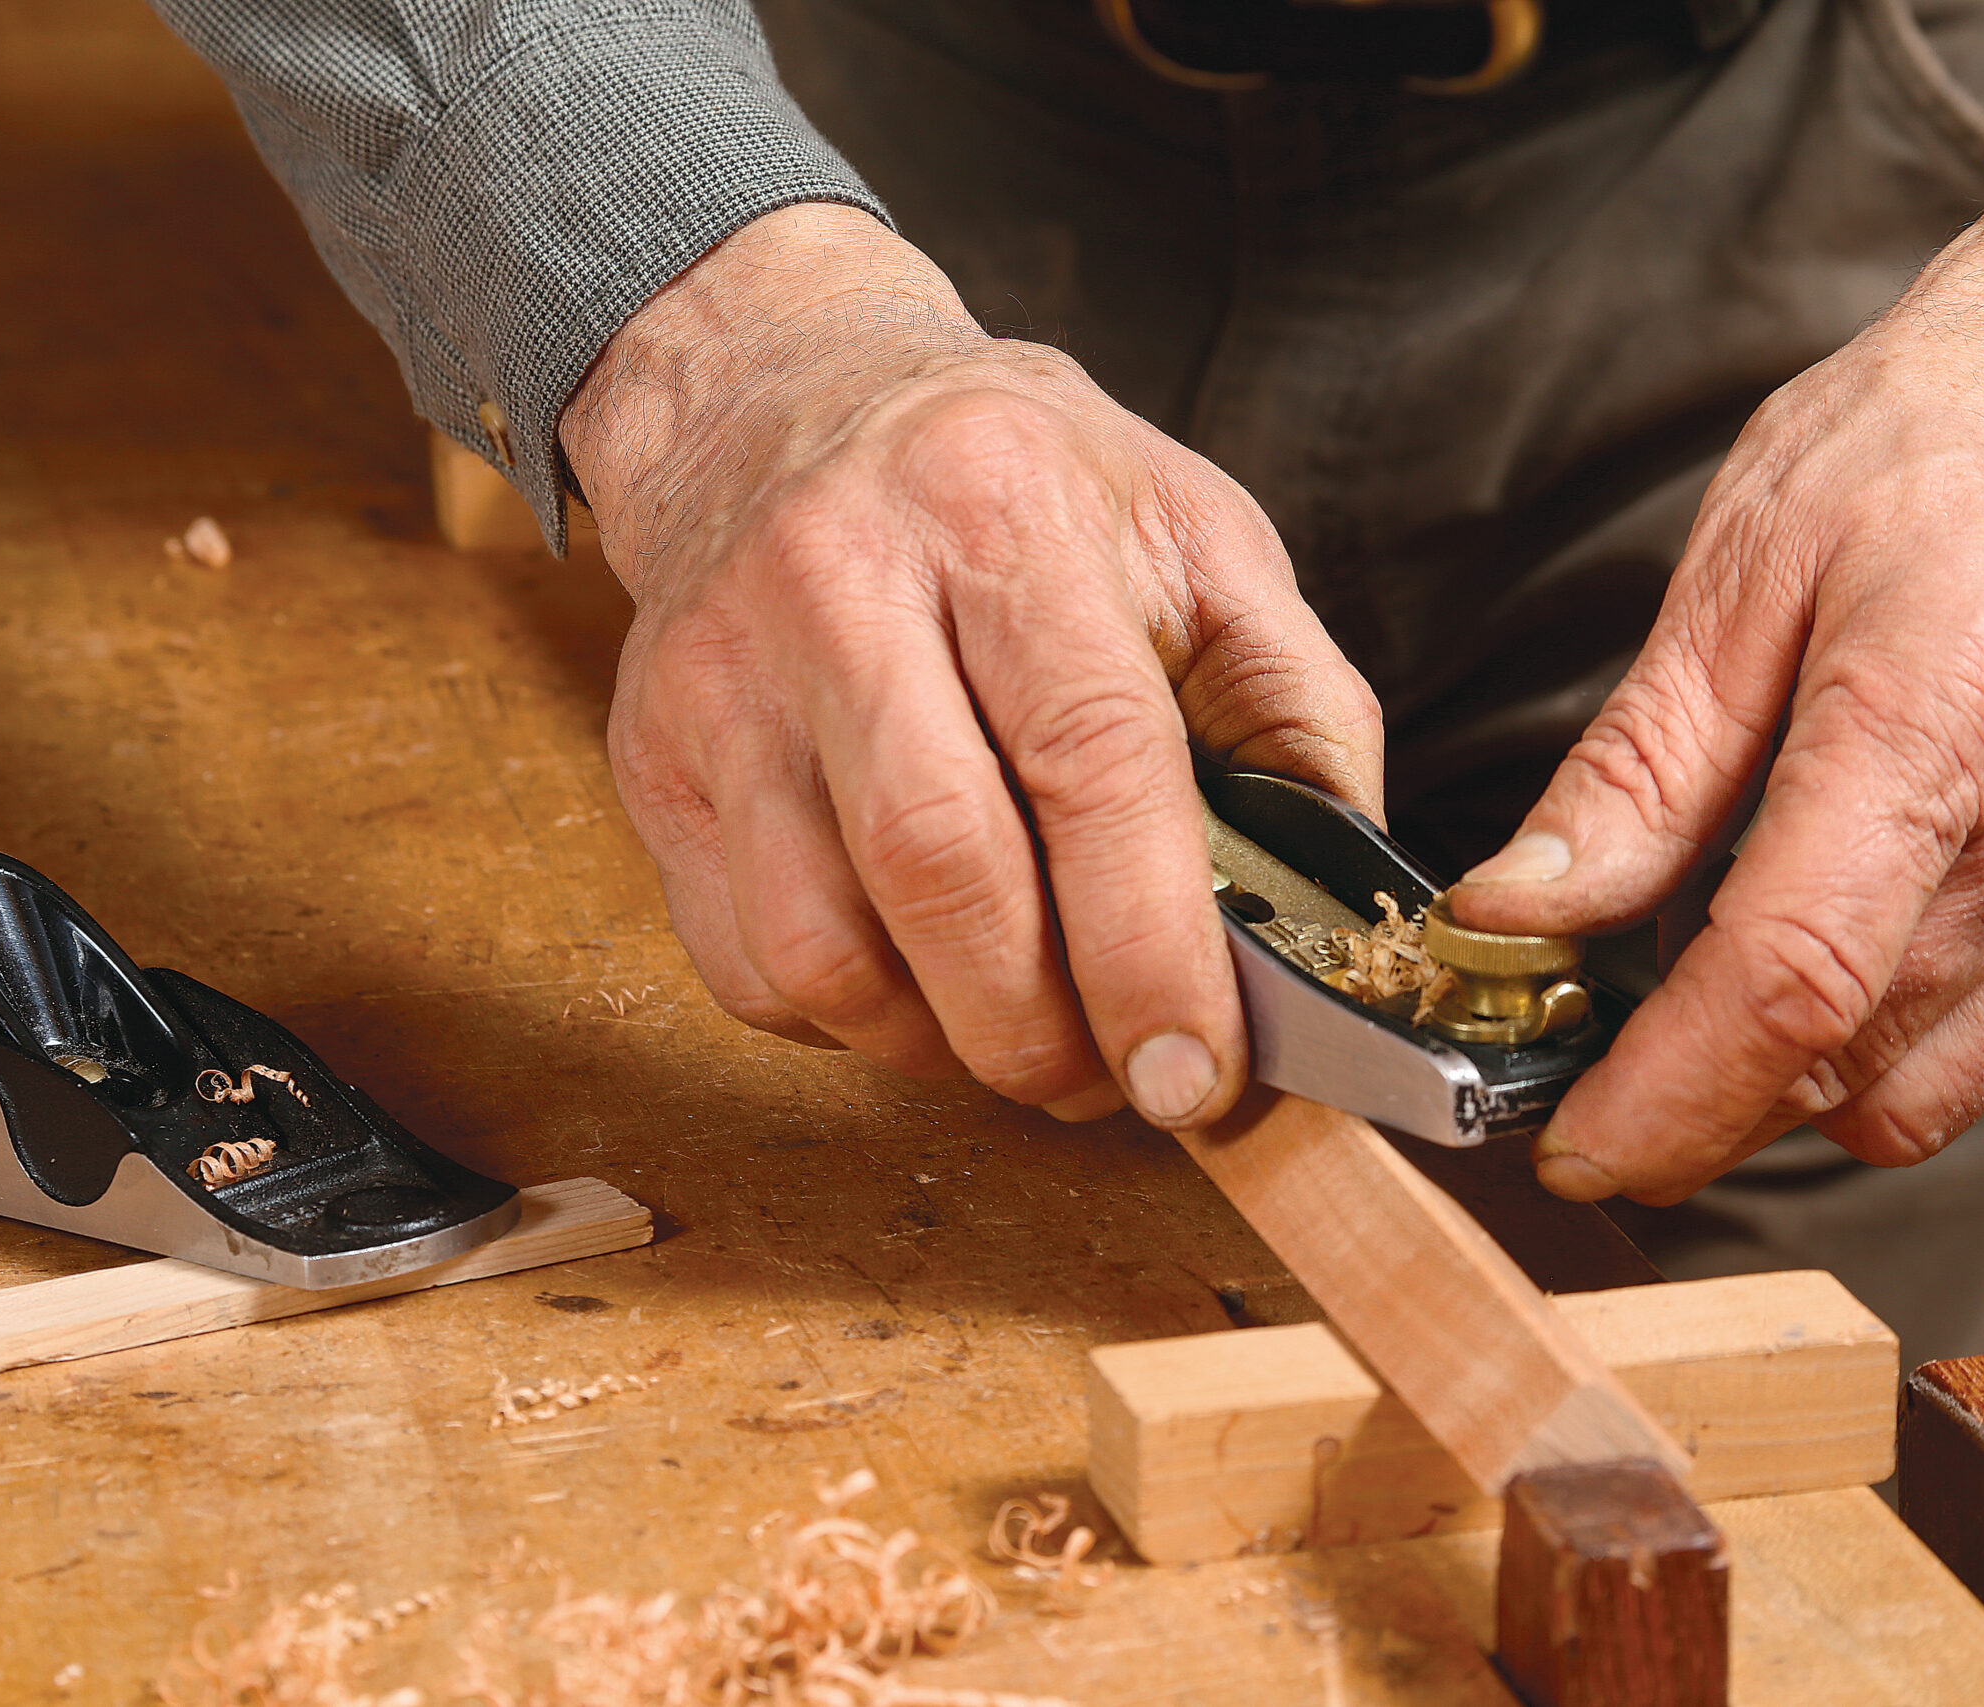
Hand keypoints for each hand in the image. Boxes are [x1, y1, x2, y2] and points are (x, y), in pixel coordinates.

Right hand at [559, 204, 1380, 1127]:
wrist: (783, 394)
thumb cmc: (1019, 487)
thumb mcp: (1198, 538)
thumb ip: (1295, 708)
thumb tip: (1332, 909)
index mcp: (1007, 517)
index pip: (1090, 760)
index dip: (1148, 947)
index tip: (1196, 1074)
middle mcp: (841, 582)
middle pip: (936, 866)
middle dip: (1039, 1028)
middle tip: (1107, 1080)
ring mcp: (724, 674)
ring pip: (819, 945)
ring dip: (939, 1044)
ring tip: (1016, 1032)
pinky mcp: (651, 753)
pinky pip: (742, 961)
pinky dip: (843, 1020)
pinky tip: (911, 977)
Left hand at [1451, 120, 1983, 1202]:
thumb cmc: (1910, 457)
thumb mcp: (1729, 581)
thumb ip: (1628, 777)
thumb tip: (1510, 920)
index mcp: (1946, 715)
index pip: (1794, 979)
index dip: (1665, 1094)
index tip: (1562, 1143)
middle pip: (1847, 1066)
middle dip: (1693, 1106)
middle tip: (1572, 1069)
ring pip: (1909, 1095)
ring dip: (1773, 1093)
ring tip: (1673, 1003)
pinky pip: (1966, 1052)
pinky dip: (1855, 1049)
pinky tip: (1785, 962)